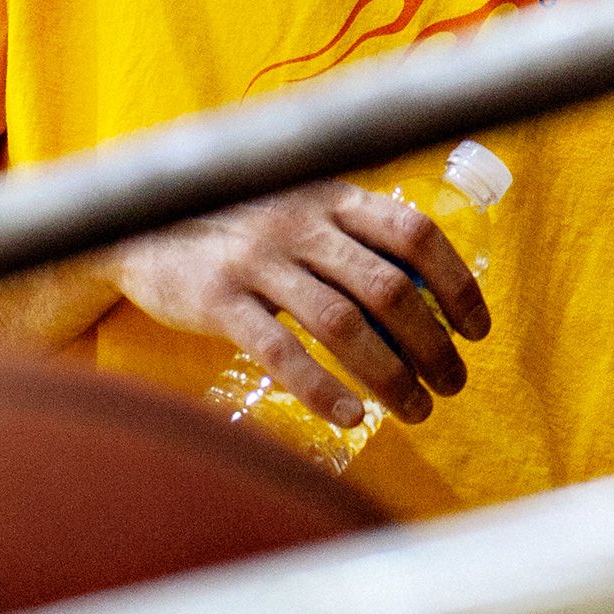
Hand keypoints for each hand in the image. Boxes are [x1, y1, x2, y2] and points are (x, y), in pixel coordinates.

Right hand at [110, 180, 490, 427]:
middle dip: (433, 343)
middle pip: (389, 287)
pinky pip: (280, 351)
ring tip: (416, 409)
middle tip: (453, 382)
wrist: (136, 224)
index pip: (415, 233)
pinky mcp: (217, 298)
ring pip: (343, 325)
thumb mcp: (300, 210)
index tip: (477, 328)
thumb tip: (429, 293)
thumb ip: (354, 237)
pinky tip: (351, 416)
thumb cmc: (238, 225)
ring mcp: (258, 260)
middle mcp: (300, 223)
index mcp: (331, 196)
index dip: (456, 282)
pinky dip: (322, 388)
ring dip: (390, 374)